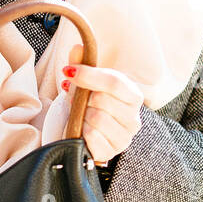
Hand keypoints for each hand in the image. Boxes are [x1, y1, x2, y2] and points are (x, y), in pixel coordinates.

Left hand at [60, 44, 143, 166]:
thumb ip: (82, 64)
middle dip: (81, 98)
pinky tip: (82, 129)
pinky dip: (81, 132)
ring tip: (81, 114)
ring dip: (81, 115)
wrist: (90, 133)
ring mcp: (124, 137)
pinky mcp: (111, 152)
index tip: (68, 71)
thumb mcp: (88, 83)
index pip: (114, 82)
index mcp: (133, 96)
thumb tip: (77, 48)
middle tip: (76, 99)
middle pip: (102, 100)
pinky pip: (91, 138)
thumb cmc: (92, 104)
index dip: (88, 75)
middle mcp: (134, 118)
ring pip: (96, 119)